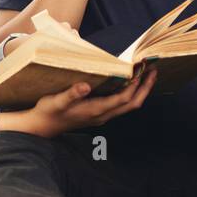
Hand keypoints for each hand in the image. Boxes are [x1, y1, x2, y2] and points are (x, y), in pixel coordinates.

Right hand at [24, 66, 156, 136]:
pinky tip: (129, 82)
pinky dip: (129, 93)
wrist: (42, 127)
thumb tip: (85, 86)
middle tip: (154, 70)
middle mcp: (102, 115)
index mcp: (95, 110)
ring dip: (140, 91)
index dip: (135, 85)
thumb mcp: (56, 101)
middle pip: (132, 104)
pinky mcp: (98, 114)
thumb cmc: (48, 112)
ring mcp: (101, 116)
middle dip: (145, 88)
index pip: (123, 99)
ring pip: (128, 105)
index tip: (142, 70)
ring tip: (147, 74)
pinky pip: (120, 105)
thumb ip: (71, 94)